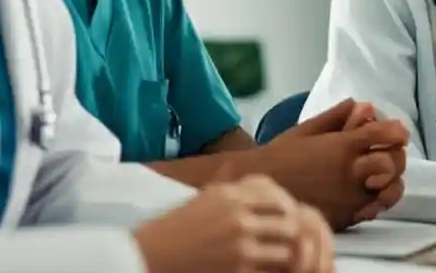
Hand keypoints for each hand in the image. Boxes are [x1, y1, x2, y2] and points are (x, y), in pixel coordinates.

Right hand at [134, 174, 334, 272]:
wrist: (144, 258)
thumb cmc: (170, 231)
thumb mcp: (199, 201)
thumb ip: (226, 187)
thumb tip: (242, 173)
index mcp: (229, 194)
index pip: (276, 195)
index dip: (287, 208)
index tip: (287, 220)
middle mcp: (238, 214)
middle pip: (288, 219)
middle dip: (291, 232)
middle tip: (288, 243)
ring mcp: (240, 241)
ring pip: (286, 247)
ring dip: (286, 255)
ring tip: (281, 260)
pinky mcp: (239, 267)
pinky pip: (273, 269)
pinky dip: (275, 270)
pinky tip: (268, 270)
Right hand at [257, 99, 408, 229]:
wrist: (260, 188)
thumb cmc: (282, 156)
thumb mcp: (307, 130)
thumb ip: (337, 117)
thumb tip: (362, 104)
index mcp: (343, 146)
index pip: (384, 134)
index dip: (397, 131)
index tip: (399, 132)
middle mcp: (351, 172)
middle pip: (393, 162)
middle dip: (397, 155)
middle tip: (391, 153)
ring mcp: (350, 197)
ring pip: (390, 189)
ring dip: (393, 181)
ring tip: (385, 177)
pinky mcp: (345, 217)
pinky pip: (374, 210)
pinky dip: (378, 201)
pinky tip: (370, 194)